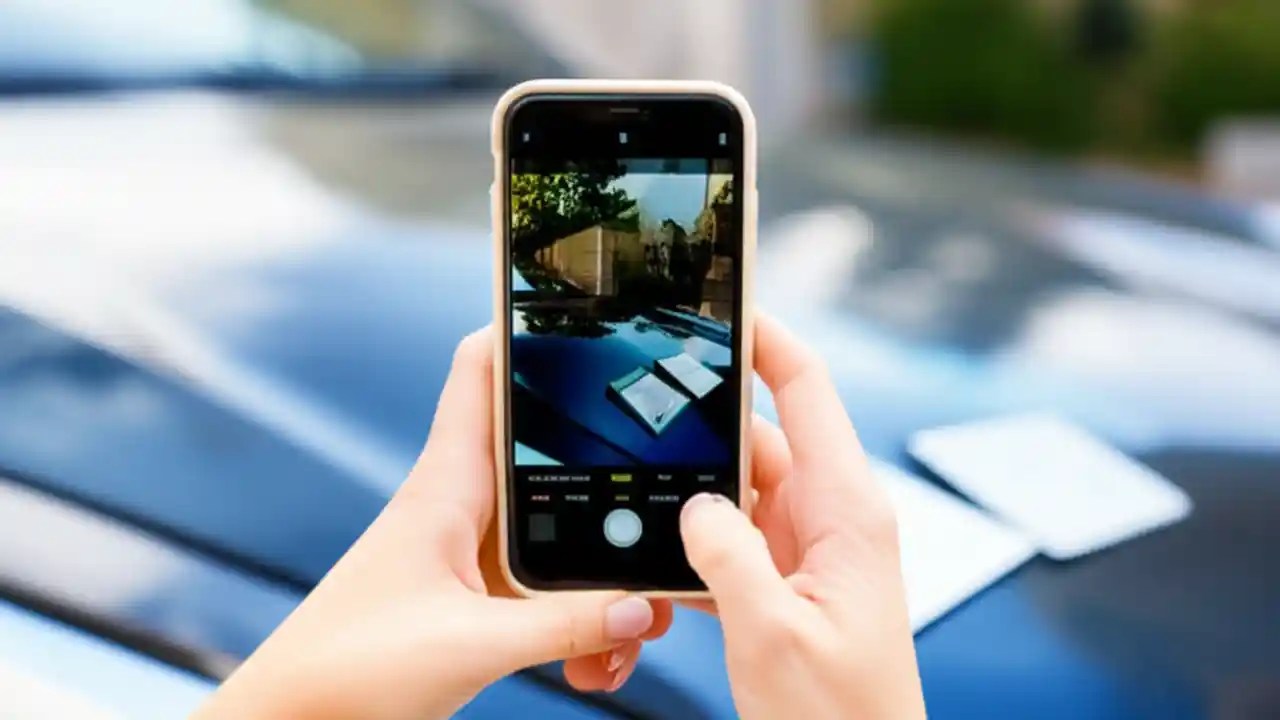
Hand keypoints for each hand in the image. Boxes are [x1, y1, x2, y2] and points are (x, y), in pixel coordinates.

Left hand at [195, 329, 671, 719]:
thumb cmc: (346, 670)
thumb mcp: (469, 646)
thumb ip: (565, 625)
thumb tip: (645, 607)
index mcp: (446, 486)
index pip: (480, 371)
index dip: (523, 327)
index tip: (583, 305)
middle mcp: (462, 507)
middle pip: (551, 456)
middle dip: (612, 484)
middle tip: (666, 511)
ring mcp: (473, 553)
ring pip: (561, 533)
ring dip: (603, 575)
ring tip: (628, 632)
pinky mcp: (479, 597)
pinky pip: (550, 589)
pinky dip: (582, 618)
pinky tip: (594, 659)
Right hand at [680, 314, 925, 718]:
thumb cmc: (841, 719)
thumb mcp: (773, 634)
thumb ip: (727, 557)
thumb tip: (695, 504)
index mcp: (847, 510)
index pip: (807, 391)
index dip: (767, 339)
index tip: (725, 302)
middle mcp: (831, 517)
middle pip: (758, 437)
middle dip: (700, 432)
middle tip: (640, 423)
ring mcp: (806, 548)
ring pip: (734, 490)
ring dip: (690, 500)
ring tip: (642, 506)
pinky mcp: (784, 580)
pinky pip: (730, 538)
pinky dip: (694, 545)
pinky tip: (658, 565)